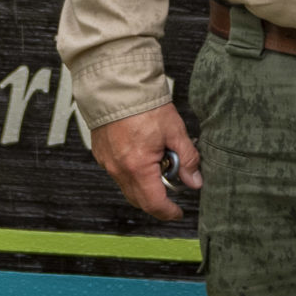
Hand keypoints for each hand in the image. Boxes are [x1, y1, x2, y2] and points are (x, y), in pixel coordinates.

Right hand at [89, 102, 201, 220]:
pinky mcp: (100, 152)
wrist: (116, 83)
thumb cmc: (144, 104)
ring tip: (156, 159)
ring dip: (143, 184)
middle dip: (156, 199)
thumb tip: (195, 181)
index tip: (178, 211)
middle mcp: (118, 169)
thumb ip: (187, 158)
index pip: (154, 204)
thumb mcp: (174, 130)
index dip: (169, 212)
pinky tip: (141, 152)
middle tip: (171, 184)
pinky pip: (116, 172)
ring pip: (126, 186)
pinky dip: (130, 171)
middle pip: (138, 200)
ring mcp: (107, 161)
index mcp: (138, 167)